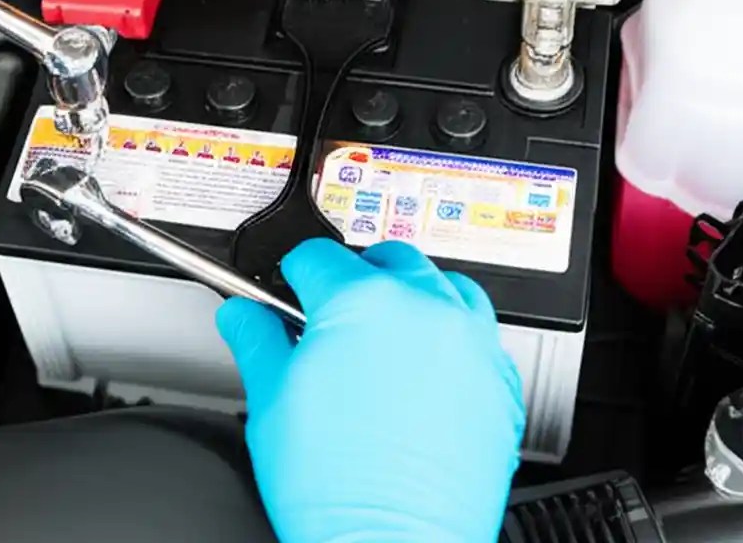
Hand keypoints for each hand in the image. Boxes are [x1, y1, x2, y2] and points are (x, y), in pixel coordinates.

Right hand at [217, 239, 524, 541]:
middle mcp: (424, 309)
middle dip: (353, 275)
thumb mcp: (271, 401)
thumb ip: (256, 341)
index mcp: (360, 302)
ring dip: (411, 295)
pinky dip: (452, 339)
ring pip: (444, 286)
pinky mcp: (500, 383)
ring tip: (384, 332)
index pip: (316, 256)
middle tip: (329, 314)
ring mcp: (470, 344)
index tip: (287, 290)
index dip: (291, 274)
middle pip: (387, 258)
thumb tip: (242, 315)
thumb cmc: (335, 486)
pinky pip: (479, 335)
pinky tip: (424, 370)